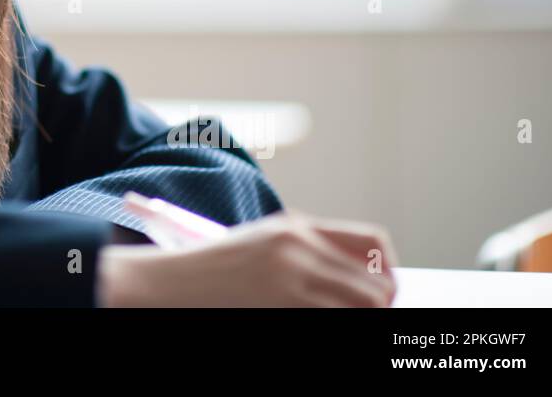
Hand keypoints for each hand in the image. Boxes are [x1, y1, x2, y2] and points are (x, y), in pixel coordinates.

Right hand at [95, 208, 397, 306]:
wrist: (165, 283)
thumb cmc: (207, 269)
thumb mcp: (259, 244)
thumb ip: (303, 249)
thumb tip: (358, 276)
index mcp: (295, 226)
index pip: (373, 244)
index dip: (386, 272)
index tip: (380, 290)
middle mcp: (300, 248)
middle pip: (378, 286)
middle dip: (378, 305)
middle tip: (361, 316)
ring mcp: (294, 281)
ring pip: (368, 307)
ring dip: (360, 318)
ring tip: (340, 320)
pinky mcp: (288, 308)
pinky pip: (339, 322)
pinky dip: (340, 326)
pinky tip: (321, 326)